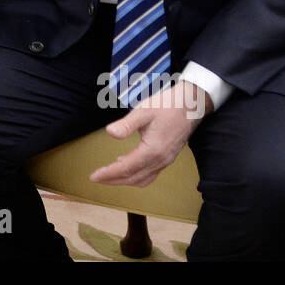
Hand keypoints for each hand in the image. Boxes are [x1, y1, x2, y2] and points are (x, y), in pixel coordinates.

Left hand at [88, 80, 212, 187]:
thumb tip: (110, 133)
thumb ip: (126, 124)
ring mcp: (166, 161)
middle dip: (113, 180)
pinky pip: (150, 174)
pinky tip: (127, 164)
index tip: (93, 176)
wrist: (191, 104)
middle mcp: (160, 160)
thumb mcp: (143, 111)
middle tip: (96, 178)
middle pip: (133, 178)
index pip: (126, 168)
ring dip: (124, 180)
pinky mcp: (168, 158)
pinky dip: (136, 176)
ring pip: (142, 179)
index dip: (109, 173)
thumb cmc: (167, 105)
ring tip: (109, 175)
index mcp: (153, 150)